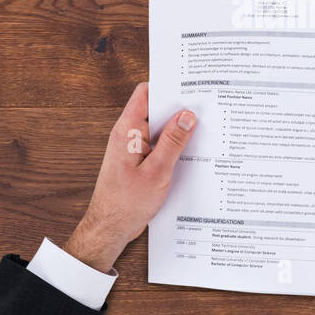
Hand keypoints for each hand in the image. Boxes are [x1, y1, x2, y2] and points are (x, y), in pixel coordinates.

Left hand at [65, 82, 196, 271]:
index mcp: (127, 131)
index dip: (166, 85)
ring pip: (159, 129)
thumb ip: (173, 142)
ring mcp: (133, 148)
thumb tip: (187, 116)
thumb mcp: (156, 172)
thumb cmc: (126, 204)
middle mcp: (128, 135)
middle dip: (178, 108)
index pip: (146, 93)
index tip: (189, 85)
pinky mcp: (139, 162)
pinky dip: (173, 146)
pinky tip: (190, 153)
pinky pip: (158, 146)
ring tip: (202, 131)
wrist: (110, 229)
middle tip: (204, 108)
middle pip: (155, 109)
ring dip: (178, 130)